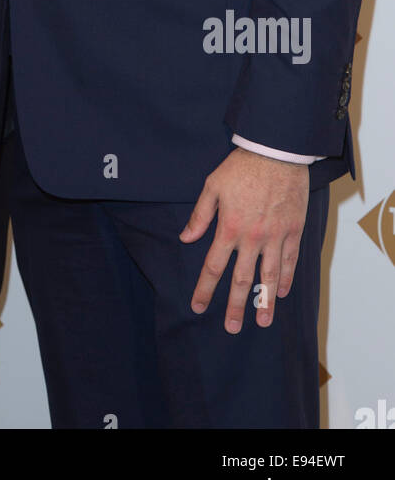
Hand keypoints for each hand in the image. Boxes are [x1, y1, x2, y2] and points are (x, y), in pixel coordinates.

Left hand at [180, 147, 308, 332]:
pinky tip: (281, 293)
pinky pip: (290, 261)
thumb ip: (200, 215)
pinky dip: (286, 279)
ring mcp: (276, 236)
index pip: (214, 267)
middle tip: (231, 328)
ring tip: (262, 322)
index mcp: (229, 227)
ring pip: (269, 276)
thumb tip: (186, 238)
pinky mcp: (293, 231)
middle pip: (241, 280)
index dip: (205, 289)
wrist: (277, 151)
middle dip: (235, 306)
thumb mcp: (212, 186)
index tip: (198, 307)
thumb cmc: (242, 166)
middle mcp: (252, 238)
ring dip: (264, 302)